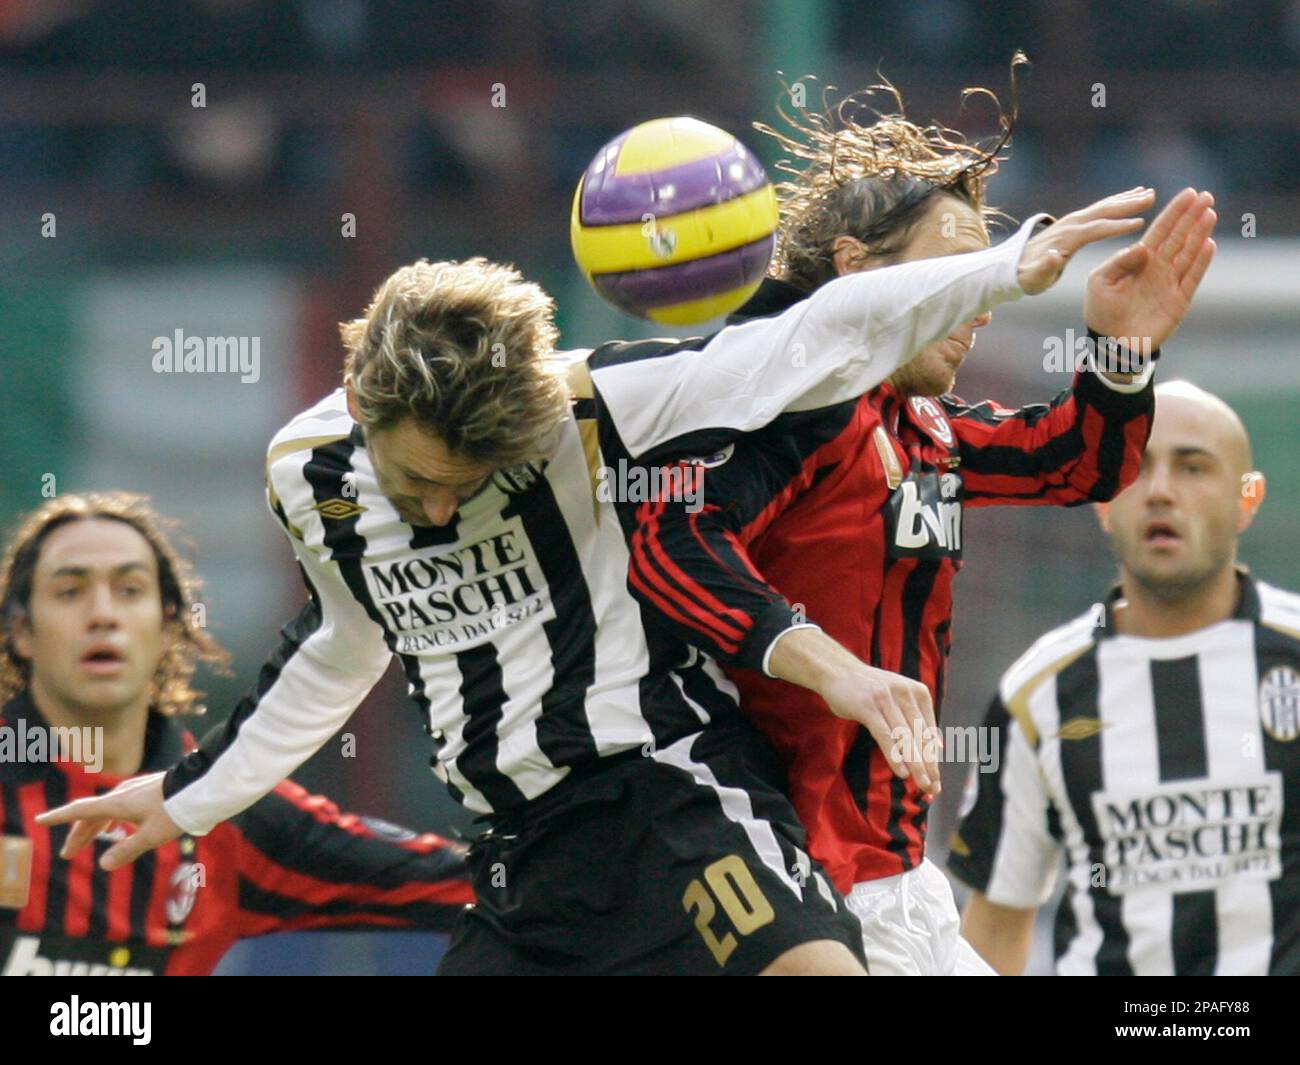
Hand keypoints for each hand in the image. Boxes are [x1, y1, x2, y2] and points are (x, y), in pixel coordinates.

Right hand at [35, 771, 181, 870]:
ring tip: (87, 841)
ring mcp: (134, 790)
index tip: (39, 820)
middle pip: (92, 814)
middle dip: (78, 833)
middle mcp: (122, 794)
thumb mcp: (152, 836)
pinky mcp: (146, 789)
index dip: (59, 817)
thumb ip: (127, 850)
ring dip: (94, 826)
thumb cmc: (176, 811)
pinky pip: (119, 805)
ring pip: (106, 809)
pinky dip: (110, 817)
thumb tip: (103, 864)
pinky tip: (114, 825)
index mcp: (117, 803)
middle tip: (68, 854)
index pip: (80, 811)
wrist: (200, 785)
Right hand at [818, 665, 941, 794]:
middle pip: (920, 736)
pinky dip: (895, 756)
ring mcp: (886, 699)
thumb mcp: (898, 697)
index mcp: (918, 692)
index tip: (936, 779)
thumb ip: (917, 718)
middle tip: (933, 788)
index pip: (929, 731)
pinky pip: (885, 736)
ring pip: (905, 738)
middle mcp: (905, 694)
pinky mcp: (868, 707)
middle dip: (929, 765)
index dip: (933, 758)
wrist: (837, 670)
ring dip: (916, 764)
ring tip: (923, 784)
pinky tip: (902, 772)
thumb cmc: (869, 689)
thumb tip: (938, 745)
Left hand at [1017, 187, 1154, 294]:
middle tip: (1151, 197)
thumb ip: (1044, 268)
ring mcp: (1072, 221)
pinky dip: (1117, 201)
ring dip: (1126, 199)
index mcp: (1065, 239)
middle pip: (1102, 211)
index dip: (1116, 226)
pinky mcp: (1074, 221)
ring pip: (1102, 206)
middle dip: (1127, 204)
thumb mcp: (1034, 278)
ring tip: (1149, 193)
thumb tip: (1054, 256)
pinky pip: (1099, 208)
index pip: (1094, 230)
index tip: (1139, 223)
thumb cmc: (1026, 277)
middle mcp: (1070, 225)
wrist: (1012, 266)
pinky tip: (1132, 196)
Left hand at [1084, 187, 1216, 350]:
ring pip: (1188, 253)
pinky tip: (1208, 244)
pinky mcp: (1178, 300)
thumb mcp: (1100, 281)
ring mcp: (1170, 283)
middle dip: (1192, 216)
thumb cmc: (1101, 311)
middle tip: (1206, 196)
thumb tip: (1142, 247)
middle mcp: (1158, 268)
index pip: (1160, 230)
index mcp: (1139, 260)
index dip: (1174, 212)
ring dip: (1200, 233)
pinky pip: (1192, 277)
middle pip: (1179, 236)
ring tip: (1210, 213)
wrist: (1110, 344)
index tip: (1188, 193)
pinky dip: (1200, 262)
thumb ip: (1118, 262)